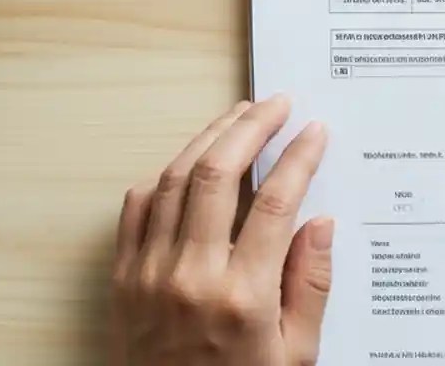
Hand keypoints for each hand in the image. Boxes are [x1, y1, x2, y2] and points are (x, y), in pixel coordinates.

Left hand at [108, 95, 333, 365]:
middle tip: (276, 105)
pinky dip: (165, 176)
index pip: (276, 203)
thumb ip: (311, 286)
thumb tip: (321, 224)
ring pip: (175, 180)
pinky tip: (191, 162)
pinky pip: (137, 208)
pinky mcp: (123, 279)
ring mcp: (149, 274)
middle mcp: (191, 276)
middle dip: (251, 128)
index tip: (315, 132)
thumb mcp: (295, 356)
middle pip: (220, 175)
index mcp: (243, 296)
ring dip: (208, 138)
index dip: (298, 157)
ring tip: (238, 116)